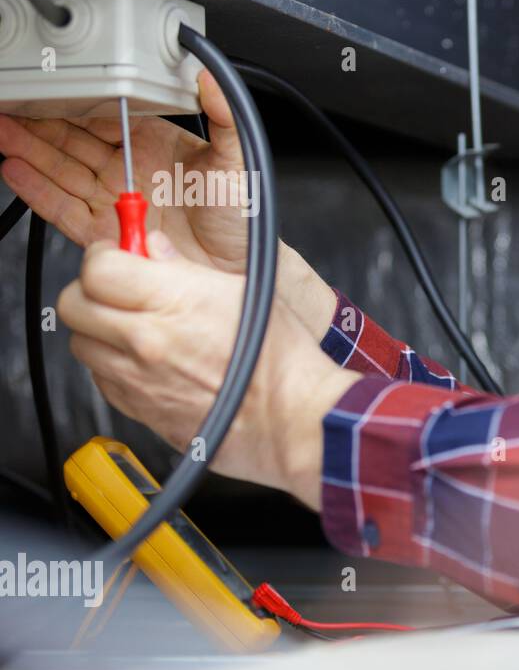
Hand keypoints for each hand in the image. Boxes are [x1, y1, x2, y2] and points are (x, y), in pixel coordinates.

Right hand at [0, 70, 251, 269]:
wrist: (238, 271)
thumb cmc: (241, 219)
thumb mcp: (238, 160)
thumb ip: (225, 115)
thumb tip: (209, 77)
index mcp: (155, 145)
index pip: (106, 117)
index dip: (76, 102)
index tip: (50, 87)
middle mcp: (129, 170)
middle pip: (73, 140)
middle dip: (39, 122)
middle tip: (12, 104)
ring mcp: (114, 202)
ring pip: (61, 170)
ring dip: (30, 150)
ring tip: (4, 130)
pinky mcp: (104, 233)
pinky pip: (63, 208)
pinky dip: (38, 190)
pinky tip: (16, 170)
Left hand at [57, 231, 358, 508]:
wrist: (293, 419)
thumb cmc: (280, 361)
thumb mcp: (244, 291)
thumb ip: (185, 269)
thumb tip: (154, 250)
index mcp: (171, 304)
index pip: (97, 268)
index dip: (103, 256)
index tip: (117, 255)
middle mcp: (145, 343)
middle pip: (74, 305)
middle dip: (91, 291)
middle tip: (117, 289)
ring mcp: (139, 381)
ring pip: (82, 345)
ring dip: (100, 331)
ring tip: (134, 328)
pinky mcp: (142, 412)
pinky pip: (103, 383)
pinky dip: (114, 368)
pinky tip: (145, 362)